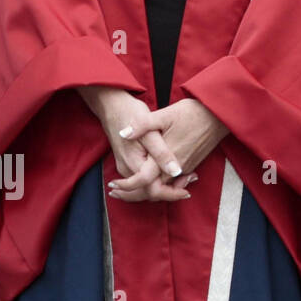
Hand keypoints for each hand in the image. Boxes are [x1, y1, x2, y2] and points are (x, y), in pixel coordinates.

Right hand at [78, 85, 189, 201]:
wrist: (112, 106)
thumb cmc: (132, 114)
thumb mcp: (150, 131)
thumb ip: (161, 153)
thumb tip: (175, 171)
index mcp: (134, 163)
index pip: (151, 190)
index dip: (170, 194)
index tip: (186, 191)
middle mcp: (127, 169)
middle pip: (147, 192)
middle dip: (169, 193)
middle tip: (188, 186)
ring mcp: (125, 166)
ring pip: (144, 187)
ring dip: (163, 188)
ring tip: (184, 181)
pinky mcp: (127, 161)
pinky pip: (141, 179)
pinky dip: (156, 180)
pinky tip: (170, 173)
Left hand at [108, 98, 227, 201]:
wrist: (219, 114)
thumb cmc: (193, 112)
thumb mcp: (166, 114)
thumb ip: (143, 125)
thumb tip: (123, 133)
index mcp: (166, 157)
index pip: (144, 182)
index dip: (127, 187)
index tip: (113, 184)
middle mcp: (176, 168)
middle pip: (152, 191)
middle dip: (132, 195)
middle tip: (115, 192)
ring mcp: (185, 168)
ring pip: (163, 188)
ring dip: (146, 191)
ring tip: (128, 188)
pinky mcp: (191, 165)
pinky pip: (173, 182)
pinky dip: (160, 185)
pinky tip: (150, 178)